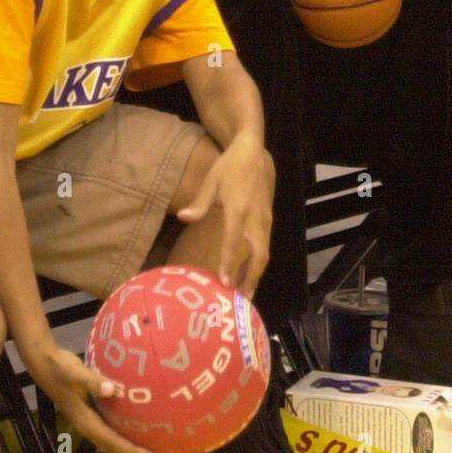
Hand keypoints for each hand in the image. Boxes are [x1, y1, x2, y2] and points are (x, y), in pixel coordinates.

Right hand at [22, 339, 161, 452]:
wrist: (44, 363)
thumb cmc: (61, 368)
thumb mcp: (76, 373)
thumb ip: (94, 382)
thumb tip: (113, 390)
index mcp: (86, 421)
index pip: (112, 442)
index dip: (132, 451)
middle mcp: (88, 425)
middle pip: (114, 447)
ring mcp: (89, 420)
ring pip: (112, 440)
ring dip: (131, 446)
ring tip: (153, 447)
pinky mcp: (91, 412)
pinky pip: (111, 429)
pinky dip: (125, 433)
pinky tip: (137, 427)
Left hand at [175, 136, 274, 295]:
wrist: (255, 152)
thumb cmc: (230, 166)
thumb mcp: (212, 180)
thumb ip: (199, 202)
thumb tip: (183, 218)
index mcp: (238, 208)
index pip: (233, 241)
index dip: (229, 263)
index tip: (224, 283)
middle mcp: (255, 218)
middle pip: (259, 254)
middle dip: (250, 278)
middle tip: (240, 299)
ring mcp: (265, 220)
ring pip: (265, 253)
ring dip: (256, 275)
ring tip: (245, 294)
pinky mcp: (268, 220)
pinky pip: (266, 246)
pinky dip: (259, 264)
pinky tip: (249, 274)